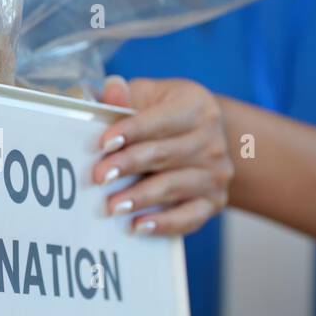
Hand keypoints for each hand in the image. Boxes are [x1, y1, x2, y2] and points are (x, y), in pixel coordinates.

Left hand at [94, 75, 232, 235]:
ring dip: (141, 197)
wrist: (200, 140)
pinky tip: (139, 226)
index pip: (159, 120)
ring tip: (112, 206)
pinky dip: (164, 223)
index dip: (130, 131)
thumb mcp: (146, 97)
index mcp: (197, 106)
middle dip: (128, 166)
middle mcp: (213, 139)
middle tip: (98, 177)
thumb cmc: (163, 115)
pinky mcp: (216, 200)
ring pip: (174, 186)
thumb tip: (111, 89)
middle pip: (164, 154)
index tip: (104, 144)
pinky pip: (189, 216)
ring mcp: (217, 172)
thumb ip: (125, 96)